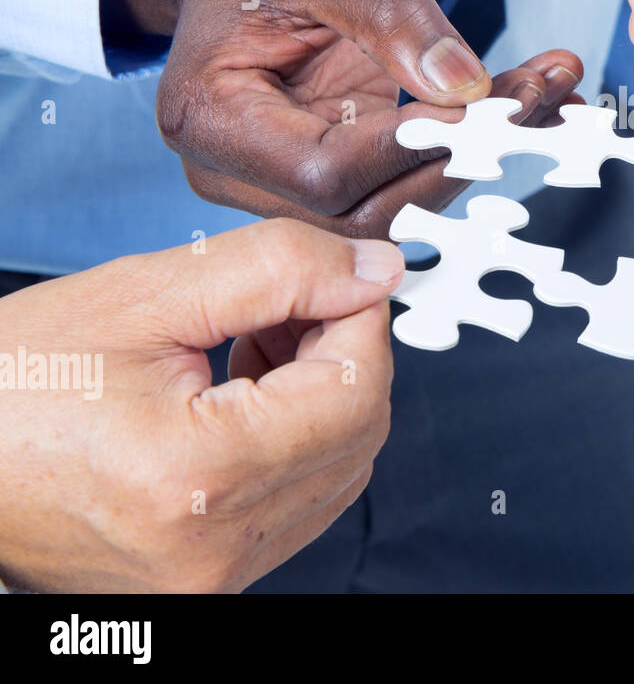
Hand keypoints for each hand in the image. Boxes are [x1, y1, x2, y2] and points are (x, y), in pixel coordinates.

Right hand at [0, 219, 400, 592]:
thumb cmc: (16, 380)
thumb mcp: (149, 295)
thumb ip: (280, 270)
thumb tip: (377, 271)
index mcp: (201, 477)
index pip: (357, 389)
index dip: (360, 318)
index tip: (338, 277)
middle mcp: (214, 550)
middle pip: (358, 433)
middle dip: (342, 353)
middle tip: (288, 305)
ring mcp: (209, 578)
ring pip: (339, 470)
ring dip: (322, 397)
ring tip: (253, 346)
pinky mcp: (202, 584)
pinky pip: (297, 505)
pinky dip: (294, 442)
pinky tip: (243, 398)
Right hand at [103, 0, 583, 236]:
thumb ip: (388, 16)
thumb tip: (464, 85)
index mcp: (211, 120)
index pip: (325, 172)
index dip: (414, 145)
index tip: (488, 101)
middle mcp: (242, 170)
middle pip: (369, 205)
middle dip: (466, 153)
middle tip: (540, 85)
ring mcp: (289, 180)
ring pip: (403, 199)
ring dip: (487, 149)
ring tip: (553, 82)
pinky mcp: (341, 169)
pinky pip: (415, 174)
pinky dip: (481, 140)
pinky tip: (540, 100)